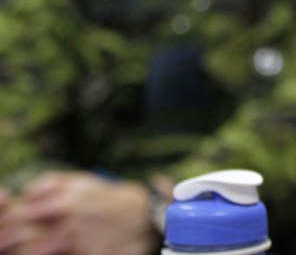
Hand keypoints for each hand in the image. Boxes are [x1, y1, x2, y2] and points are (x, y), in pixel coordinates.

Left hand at [0, 172, 157, 254]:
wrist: (145, 217)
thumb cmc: (108, 198)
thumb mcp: (82, 182)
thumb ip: (51, 183)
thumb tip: (24, 193)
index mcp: (65, 201)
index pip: (19, 214)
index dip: (4, 221)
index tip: (0, 226)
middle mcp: (70, 223)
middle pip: (22, 238)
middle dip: (5, 241)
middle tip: (0, 243)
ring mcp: (80, 244)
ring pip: (36, 252)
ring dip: (23, 250)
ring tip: (16, 250)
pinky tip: (43, 253)